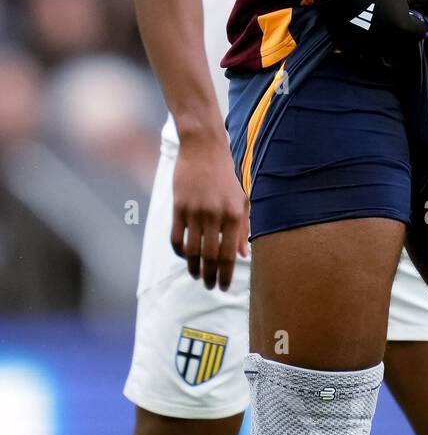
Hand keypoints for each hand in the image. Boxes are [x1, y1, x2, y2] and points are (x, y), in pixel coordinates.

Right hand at [170, 130, 249, 290]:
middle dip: (210, 276)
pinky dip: (179, 252)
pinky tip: (184, 257)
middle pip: (209, 256)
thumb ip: (243, 227)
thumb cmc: (227, 174)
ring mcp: (195, 211)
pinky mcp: (179, 206)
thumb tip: (243, 255)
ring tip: (196, 276)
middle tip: (210, 287)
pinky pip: (176, 237)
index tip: (224, 287)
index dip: (226, 274)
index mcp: (234, 214)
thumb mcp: (242, 198)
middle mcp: (215, 215)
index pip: (229, 254)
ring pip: (192, 250)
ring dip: (193, 268)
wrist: (205, 147)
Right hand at [311, 0, 426, 63]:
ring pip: (381, 60)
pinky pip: (359, 58)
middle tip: (396, 27)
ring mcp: (366, 48)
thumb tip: (420, 9)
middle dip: (403, 41)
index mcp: (402, 28)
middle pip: (402, 51)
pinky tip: (363, 40)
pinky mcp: (348, 48)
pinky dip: (363, 52)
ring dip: (384, 52)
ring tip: (380, 39)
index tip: (410, 16)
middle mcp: (386, 43)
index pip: (420, 34)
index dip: (417, 24)